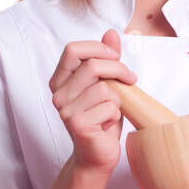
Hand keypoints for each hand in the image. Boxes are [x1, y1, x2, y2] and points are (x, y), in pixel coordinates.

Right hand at [48, 29, 136, 175]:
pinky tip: (107, 124)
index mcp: (61, 80)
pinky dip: (116, 114)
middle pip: (92, 66)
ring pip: (104, 88)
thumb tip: (111, 33)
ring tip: (112, 110)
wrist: (97, 155)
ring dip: (118, 99)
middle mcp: (58, 94)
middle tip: (130, 80)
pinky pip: (109, 107)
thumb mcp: (106, 85)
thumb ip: (106, 60)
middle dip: (118, 70)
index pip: (73, 50)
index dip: (98, 49)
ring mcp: (65, 110)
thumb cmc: (101, 120)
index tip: (116, 58)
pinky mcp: (78, 124)